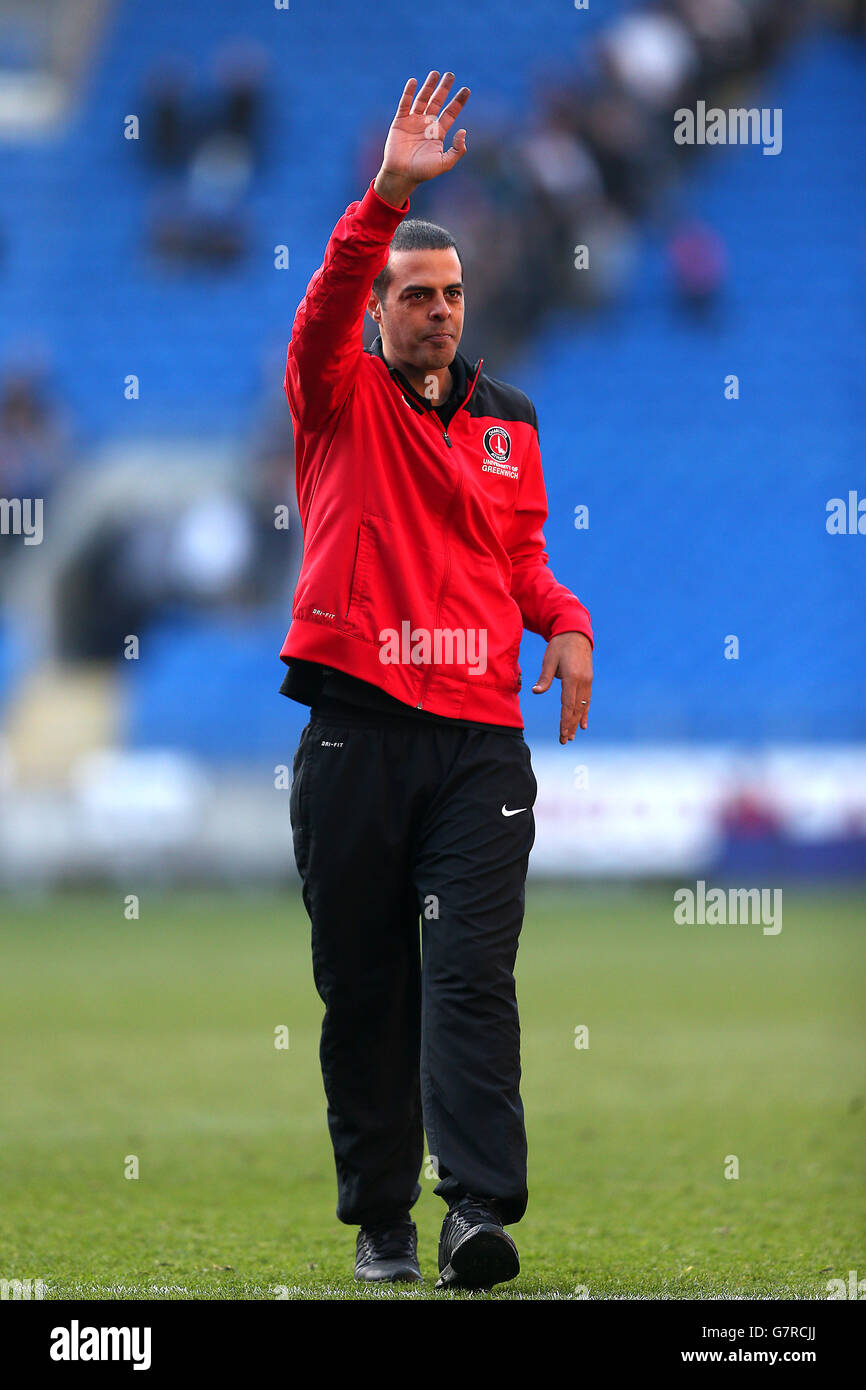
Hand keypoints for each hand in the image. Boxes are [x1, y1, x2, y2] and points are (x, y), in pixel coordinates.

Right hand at [374, 71, 469, 207]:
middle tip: (451, 75)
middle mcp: (427, 124)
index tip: (466, 90)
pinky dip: (408, 93)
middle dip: (444, 88)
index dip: (458, 101)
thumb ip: (457, 150)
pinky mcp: (400, 121)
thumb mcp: (445, 163)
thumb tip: (463, 131)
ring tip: (435, 73)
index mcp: (438, 132)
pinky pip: (405, 104)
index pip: (450, 113)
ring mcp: (413, 121)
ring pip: (422, 99)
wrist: (401, 175)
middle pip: (437, 101)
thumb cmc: (423, 172)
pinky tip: (414, 82)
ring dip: (428, 86)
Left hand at [532, 632, 592, 743]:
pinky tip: (583, 725)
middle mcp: (583, 682)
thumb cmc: (559, 646)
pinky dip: (585, 713)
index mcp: (572, 677)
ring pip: (582, 707)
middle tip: (565, 741)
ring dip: (577, 723)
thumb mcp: (549, 659)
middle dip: (570, 726)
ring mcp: (587, 682)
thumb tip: (536, 691)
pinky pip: (587, 701)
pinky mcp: (588, 681)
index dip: (565, 720)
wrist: (575, 633)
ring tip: (572, 737)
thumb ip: (544, 678)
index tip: (563, 733)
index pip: (568, 704)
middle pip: (576, 709)